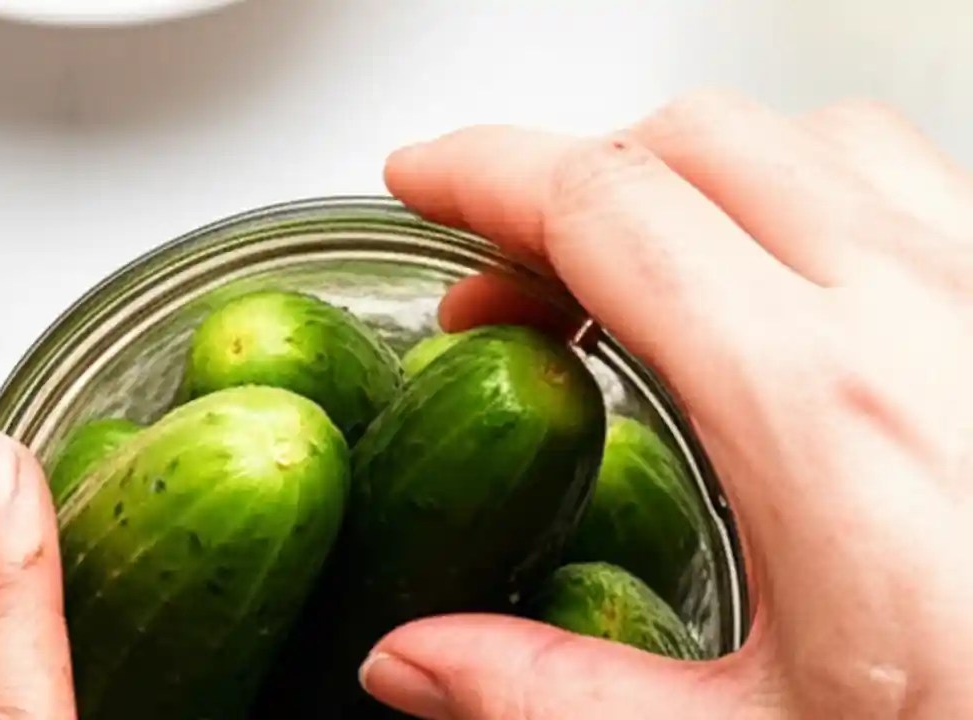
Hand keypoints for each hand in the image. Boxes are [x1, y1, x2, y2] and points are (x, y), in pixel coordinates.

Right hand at [360, 94, 972, 718]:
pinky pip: (904, 183)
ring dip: (685, 178)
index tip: (420, 182)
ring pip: (805, 142)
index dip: (483, 173)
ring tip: (632, 273)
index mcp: (821, 412)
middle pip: (690, 141)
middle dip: (564, 181)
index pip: (606, 206)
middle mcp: (921, 317)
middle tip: (505, 280)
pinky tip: (774, 290)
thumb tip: (412, 665)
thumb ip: (549, 695)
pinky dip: (794, 198)